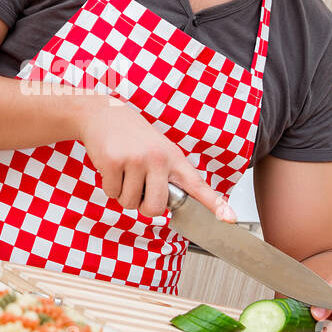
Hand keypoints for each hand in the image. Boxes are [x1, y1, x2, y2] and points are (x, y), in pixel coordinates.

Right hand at [76, 96, 234, 220]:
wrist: (103, 114)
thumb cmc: (132, 136)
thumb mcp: (158, 149)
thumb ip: (167, 175)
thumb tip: (167, 205)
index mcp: (173, 158)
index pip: (197, 184)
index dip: (214, 203)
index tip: (229, 217)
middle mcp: (158, 158)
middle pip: (156, 207)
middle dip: (143, 207)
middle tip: (138, 189)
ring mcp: (136, 160)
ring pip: (130, 203)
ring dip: (123, 194)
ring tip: (124, 171)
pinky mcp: (114, 162)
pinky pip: (112, 194)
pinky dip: (109, 186)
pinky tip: (111, 167)